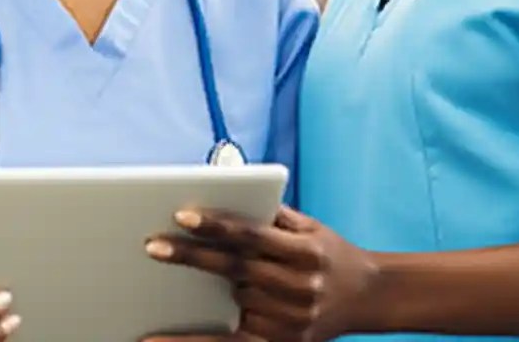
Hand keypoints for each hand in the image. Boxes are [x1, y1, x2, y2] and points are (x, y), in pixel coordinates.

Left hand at [143, 206, 378, 341]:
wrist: (370, 296)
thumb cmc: (329, 253)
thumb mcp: (310, 227)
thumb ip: (271, 214)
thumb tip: (224, 190)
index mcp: (306, 252)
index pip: (252, 236)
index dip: (217, 226)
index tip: (182, 215)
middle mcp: (301, 287)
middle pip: (236, 270)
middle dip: (194, 257)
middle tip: (153, 245)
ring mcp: (292, 320)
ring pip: (235, 301)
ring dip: (195, 292)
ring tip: (149, 280)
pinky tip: (154, 339)